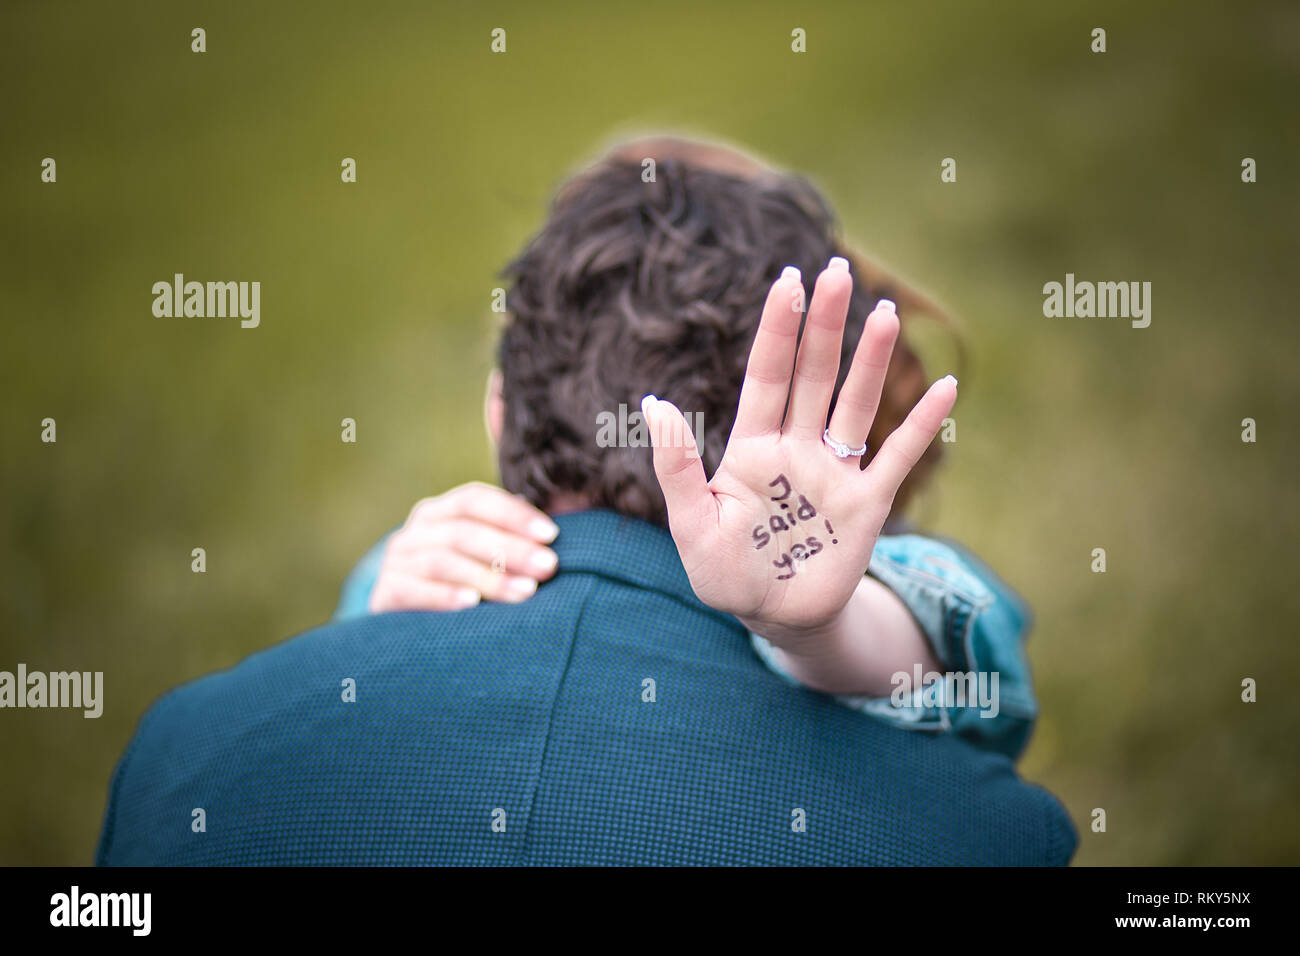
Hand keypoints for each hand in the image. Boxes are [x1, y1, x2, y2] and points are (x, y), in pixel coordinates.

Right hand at [369, 482, 559, 611]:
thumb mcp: (479, 557)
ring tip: (525, 592)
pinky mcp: (384, 592)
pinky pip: (412, 590)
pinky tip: (473, 605)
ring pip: (443, 560)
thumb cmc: (458, 585)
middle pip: (464, 531)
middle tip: (548, 568)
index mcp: (440, 512)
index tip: (551, 535)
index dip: (514, 514)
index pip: (476, 499)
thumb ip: (508, 540)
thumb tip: (553, 536)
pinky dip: (444, 596)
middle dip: (511, 549)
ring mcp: (396, 560)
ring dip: (488, 576)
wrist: (400, 627)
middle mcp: (415, 530)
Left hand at [642, 257, 956, 652]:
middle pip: (813, 375)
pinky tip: (947, 389)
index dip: (777, 330)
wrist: (771, 616)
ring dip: (871, 360)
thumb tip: (654, 403)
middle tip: (838, 270)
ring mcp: (834, 472)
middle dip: (825, 325)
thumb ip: (678, 466)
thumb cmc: (724, 573)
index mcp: (752, 448)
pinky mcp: (866, 504)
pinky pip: (899, 457)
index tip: (789, 279)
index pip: (767, 376)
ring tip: (886, 313)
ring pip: (854, 404)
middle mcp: (796, 448)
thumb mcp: (692, 525)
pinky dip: (921, 425)